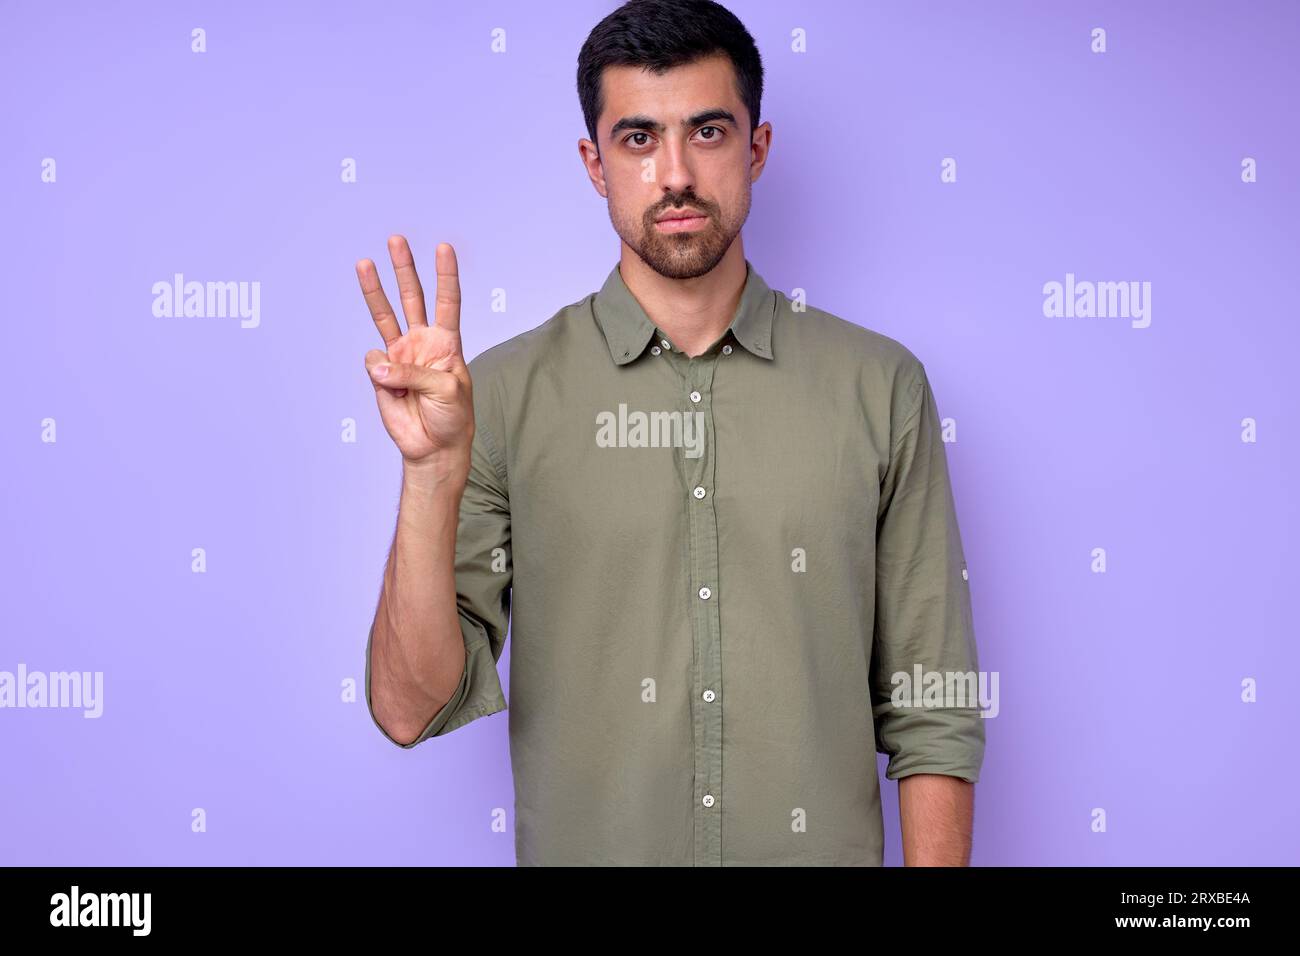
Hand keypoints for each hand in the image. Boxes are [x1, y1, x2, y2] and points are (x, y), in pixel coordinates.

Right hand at [357, 237, 473, 468]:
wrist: (434, 447)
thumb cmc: (452, 417)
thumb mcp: (445, 390)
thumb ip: (412, 372)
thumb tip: (376, 364)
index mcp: (446, 342)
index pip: (447, 302)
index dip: (446, 275)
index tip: (444, 248)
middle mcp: (421, 342)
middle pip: (412, 297)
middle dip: (404, 268)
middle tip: (396, 239)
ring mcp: (399, 355)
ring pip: (384, 314)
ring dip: (374, 289)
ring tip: (364, 262)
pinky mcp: (380, 373)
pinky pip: (373, 363)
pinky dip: (380, 374)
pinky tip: (394, 390)